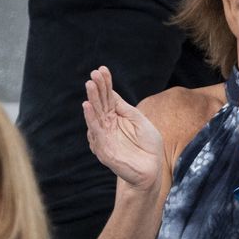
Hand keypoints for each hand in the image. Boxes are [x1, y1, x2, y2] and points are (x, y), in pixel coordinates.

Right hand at [82, 66, 163, 191]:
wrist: (151, 169)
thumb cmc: (147, 145)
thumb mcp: (140, 121)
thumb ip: (125, 109)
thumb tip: (111, 93)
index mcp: (117, 116)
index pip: (108, 97)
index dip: (105, 83)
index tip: (102, 69)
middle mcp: (107, 124)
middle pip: (100, 104)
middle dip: (97, 88)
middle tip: (93, 74)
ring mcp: (104, 136)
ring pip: (95, 115)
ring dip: (92, 100)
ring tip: (90, 85)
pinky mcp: (103, 148)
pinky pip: (96, 132)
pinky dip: (91, 119)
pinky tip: (88, 106)